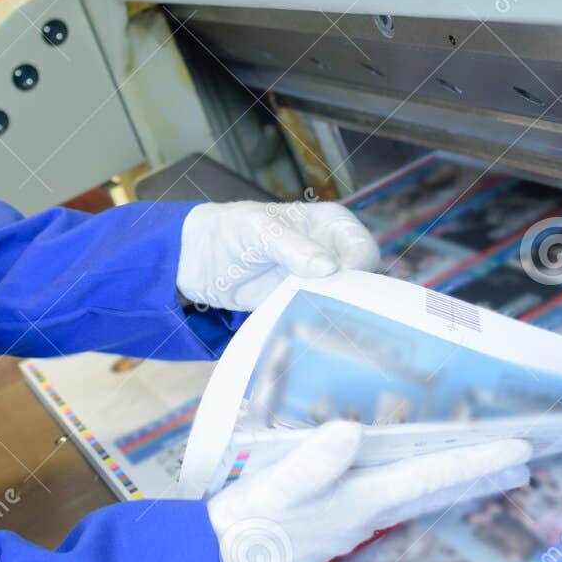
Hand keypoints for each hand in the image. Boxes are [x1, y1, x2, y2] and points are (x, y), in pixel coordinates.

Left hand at [176, 200, 379, 311]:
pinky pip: (319, 319)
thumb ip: (292, 246)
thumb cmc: (231, 230)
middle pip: (361, 280)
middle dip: (351, 298)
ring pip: (344, 303)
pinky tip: (308, 337)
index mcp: (330, 224)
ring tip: (319, 327)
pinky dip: (316, 329)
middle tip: (330, 311)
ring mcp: (318, 282)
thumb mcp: (258, 231)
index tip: (338, 284)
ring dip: (334, 316)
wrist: (198, 259)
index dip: (356, 267)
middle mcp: (331, 253)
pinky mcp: (302, 305)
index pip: (362, 248)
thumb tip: (329, 268)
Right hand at [206, 421, 530, 561]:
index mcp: (359, 499)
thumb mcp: (275, 485)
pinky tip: (427, 482)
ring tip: (492, 470)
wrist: (224, 559)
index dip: (475, 461)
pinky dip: (425, 486)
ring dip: (458, 481)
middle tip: (524, 461)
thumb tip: (351, 432)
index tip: (517, 449)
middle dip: (480, 474)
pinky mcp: (340, 520)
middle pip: (437, 489)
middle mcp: (367, 513)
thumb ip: (313, 461)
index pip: (430, 475)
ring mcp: (356, 520)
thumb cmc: (248, 522)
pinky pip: (398, 500)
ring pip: (422, 495)